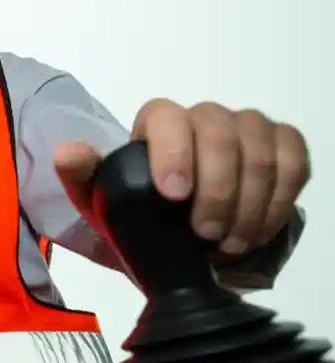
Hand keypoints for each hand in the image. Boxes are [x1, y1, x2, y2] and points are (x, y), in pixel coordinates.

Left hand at [54, 99, 310, 265]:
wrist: (174, 235)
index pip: (168, 118)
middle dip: (217, 188)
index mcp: (157, 123)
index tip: (174, 196)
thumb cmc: (135, 212)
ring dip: (251, 202)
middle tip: (206, 235)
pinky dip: (281, 197)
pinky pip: (294, 159)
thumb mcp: (99, 201)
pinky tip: (259, 229)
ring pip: (261, 148)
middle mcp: (204, 117)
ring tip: (231, 244)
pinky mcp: (280, 147)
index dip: (174, 152)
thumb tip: (67, 152)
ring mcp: (246, 129)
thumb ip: (81, 176)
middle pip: (221, 133)